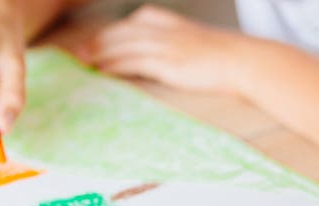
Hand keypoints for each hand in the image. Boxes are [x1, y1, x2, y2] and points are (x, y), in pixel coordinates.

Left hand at [75, 4, 246, 93]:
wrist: (243, 61)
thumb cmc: (217, 57)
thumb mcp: (188, 42)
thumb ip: (165, 43)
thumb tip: (144, 58)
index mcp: (164, 20)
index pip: (127, 25)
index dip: (105, 36)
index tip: (89, 46)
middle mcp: (161, 28)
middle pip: (118, 33)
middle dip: (95, 43)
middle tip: (76, 53)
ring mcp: (163, 44)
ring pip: (121, 46)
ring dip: (98, 54)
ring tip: (81, 63)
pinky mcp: (166, 62)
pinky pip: (132, 62)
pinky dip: (113, 66)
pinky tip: (100, 71)